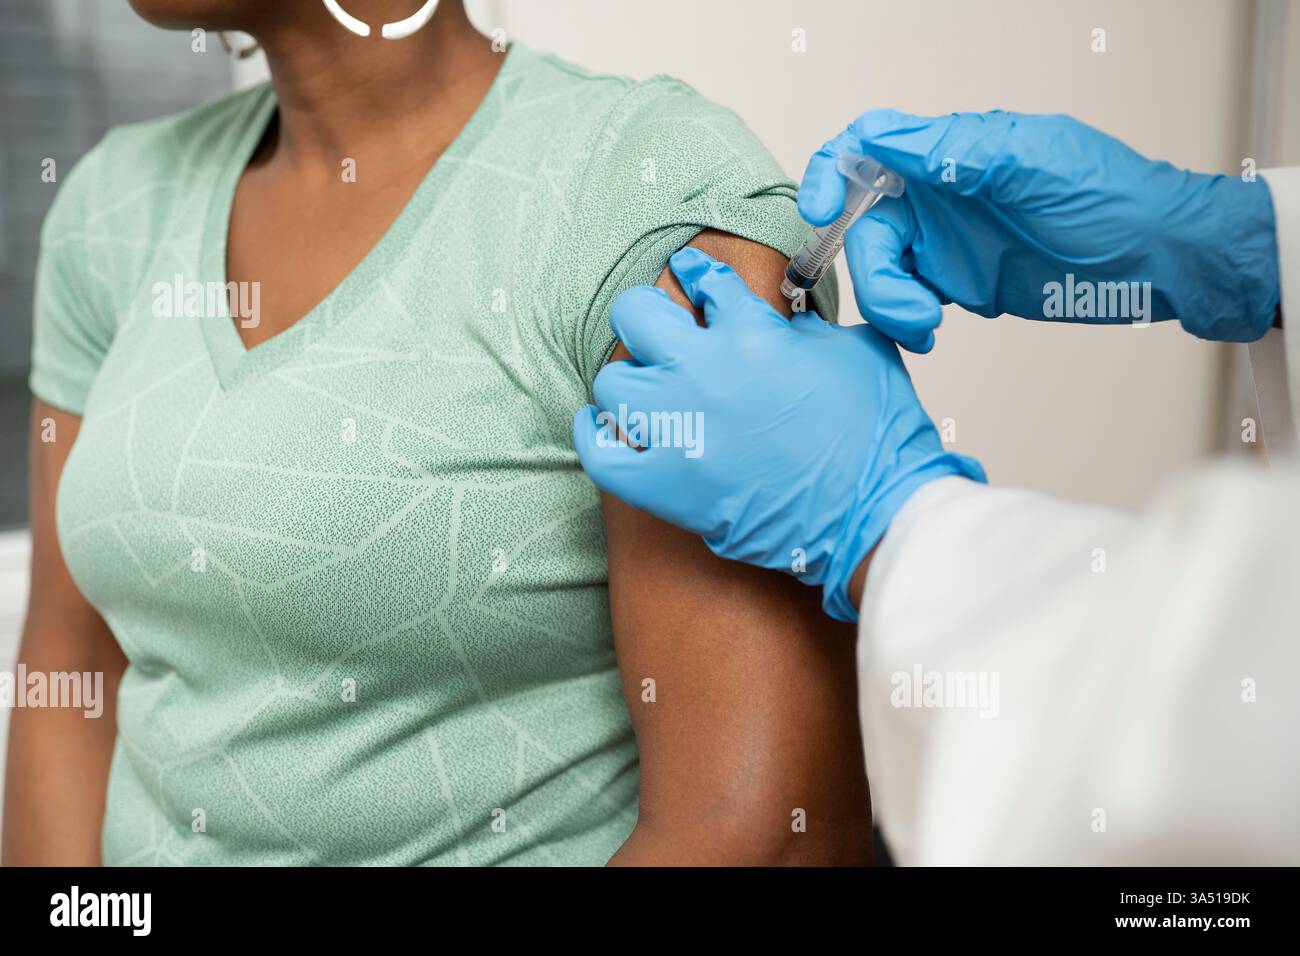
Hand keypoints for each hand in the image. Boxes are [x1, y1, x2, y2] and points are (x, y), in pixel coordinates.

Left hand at [573, 247, 983, 621]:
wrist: (877, 512)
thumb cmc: (878, 439)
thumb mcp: (858, 352)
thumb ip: (811, 329)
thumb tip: (788, 328)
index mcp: (752, 332)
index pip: (704, 281)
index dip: (695, 276)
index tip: (690, 277)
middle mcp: (705, 371)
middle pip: (635, 314)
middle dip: (645, 317)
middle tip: (659, 334)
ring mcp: (679, 428)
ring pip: (612, 382)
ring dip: (628, 384)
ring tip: (645, 393)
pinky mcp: (666, 485)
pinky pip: (600, 451)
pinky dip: (596, 437)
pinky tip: (605, 428)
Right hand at [799, 109, 1280, 351]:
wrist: (1157, 258)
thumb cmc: (1111, 198)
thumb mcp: (1033, 163)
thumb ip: (957, 154)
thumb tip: (883, 140)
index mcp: (952, 152)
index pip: (868, 146)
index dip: (830, 172)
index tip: (820, 210)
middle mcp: (940, 194)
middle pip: (865, 225)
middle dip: (874, 272)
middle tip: (912, 307)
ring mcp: (946, 240)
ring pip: (880, 269)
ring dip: (890, 302)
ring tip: (926, 325)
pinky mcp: (957, 281)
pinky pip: (906, 299)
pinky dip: (906, 320)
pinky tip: (929, 332)